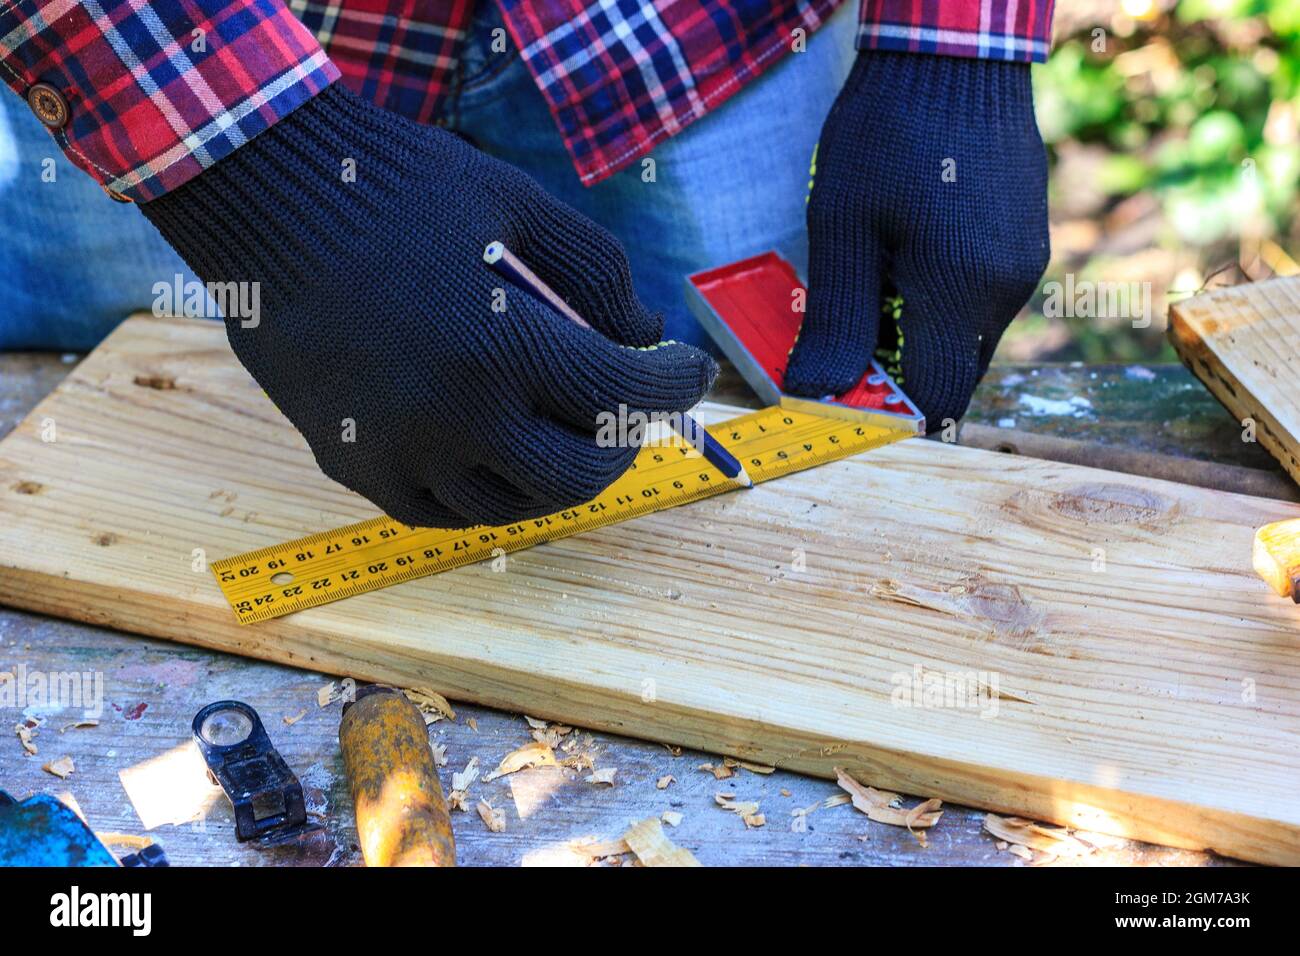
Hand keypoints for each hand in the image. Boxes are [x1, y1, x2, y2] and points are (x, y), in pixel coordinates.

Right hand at [144, 84, 715, 527]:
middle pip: (577, 476)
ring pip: (512, 507)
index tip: (689, 370)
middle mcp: (453, 415)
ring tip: (567, 436)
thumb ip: (599, 273)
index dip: (675, 385)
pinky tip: (498, 458)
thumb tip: (645, 334)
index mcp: (502, 345)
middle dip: (622, 445)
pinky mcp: (353, 463)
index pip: (623, 395)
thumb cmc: (401, 190)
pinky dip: (486, 494)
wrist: (268, 199)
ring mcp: (398, 450)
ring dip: (557, 476)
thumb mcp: (519, 204)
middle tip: (629, 414)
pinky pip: (440, 513)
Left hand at [785, 51, 1049, 429]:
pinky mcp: (1025, 242)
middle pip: (951, 374)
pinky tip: (902, 259)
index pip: (932, 398)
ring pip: (965, 339)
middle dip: (896, 375)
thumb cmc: (886, 132)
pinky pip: (981, 301)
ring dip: (916, 337)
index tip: (838, 396)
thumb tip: (815, 393)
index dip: (884, 412)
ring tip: (870, 282)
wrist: (952, 51)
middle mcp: (1006, 289)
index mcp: (961, 292)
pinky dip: (940, 304)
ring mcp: (1023, 264)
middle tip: (842, 339)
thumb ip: (834, 320)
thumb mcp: (841, 230)